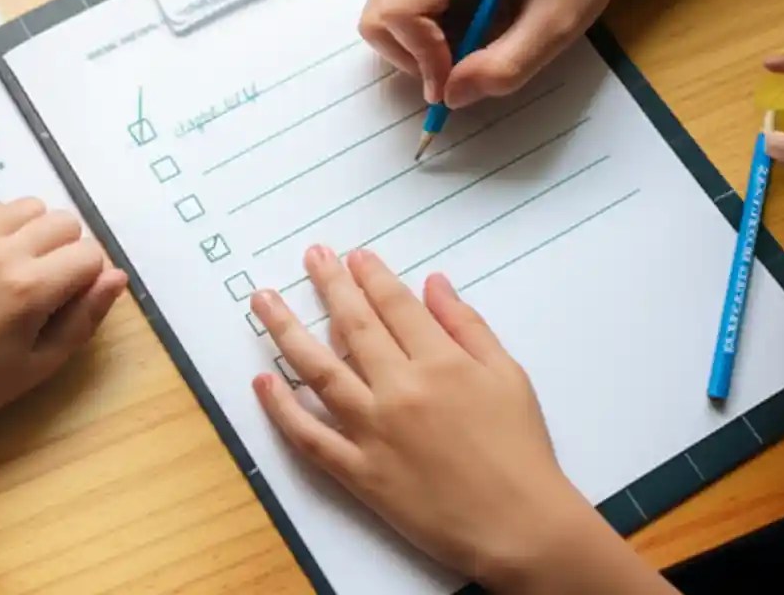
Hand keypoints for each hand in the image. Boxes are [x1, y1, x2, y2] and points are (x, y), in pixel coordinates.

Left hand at [0, 198, 126, 454]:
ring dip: (38, 232)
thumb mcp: (43, 362)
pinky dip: (5, 226)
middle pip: (65, 222)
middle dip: (68, 251)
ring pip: (31, 207)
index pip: (89, 255)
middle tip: (48, 287)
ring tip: (22, 268)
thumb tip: (116, 276)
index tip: (71, 301)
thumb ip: (86, 316)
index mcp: (30, 289)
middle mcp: (2, 252)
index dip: (90, 278)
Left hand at [250, 247, 673, 592]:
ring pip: (319, 371)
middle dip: (329, 285)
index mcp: (442, 364)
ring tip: (264, 301)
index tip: (354, 257)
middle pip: (353, 326)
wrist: (519, 527)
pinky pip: (310, 437)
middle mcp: (401, 390)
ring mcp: (374, 431)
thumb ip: (468, 326)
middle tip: (311, 256)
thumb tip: (434, 284)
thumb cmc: (520, 452)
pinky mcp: (359, 472)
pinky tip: (263, 382)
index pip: (396, 306)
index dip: (371, 277)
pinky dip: (281, 409)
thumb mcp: (508, 376)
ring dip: (286, 331)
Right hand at [359, 0, 686, 108]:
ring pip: (386, 16)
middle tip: (461, 71)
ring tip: (474, 45)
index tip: (456, 82)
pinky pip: (405, 6)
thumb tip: (452, 97)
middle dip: (413, 58)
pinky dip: (429, 33)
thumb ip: (505, 65)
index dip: (420, 59)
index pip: (396, 14)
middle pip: (379, 17)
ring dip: (421, 48)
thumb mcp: (559, 20)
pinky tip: (473, 26)